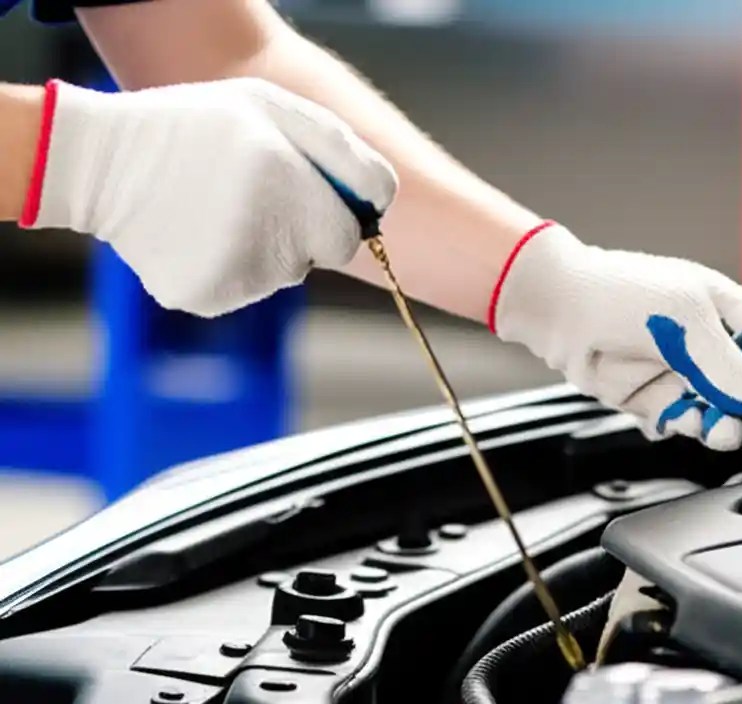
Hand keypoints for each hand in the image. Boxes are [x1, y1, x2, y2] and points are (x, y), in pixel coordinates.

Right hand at [20, 78, 396, 316]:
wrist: (102, 160)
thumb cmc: (199, 125)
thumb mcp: (277, 110)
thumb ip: (344, 155)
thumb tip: (382, 203)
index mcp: (294, 196)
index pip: (345, 241)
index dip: (327, 216)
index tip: (300, 195)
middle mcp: (272, 246)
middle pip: (309, 260)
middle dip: (293, 232)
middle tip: (246, 194)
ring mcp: (236, 279)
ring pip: (273, 276)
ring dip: (257, 247)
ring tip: (210, 206)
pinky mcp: (204, 298)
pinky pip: (237, 287)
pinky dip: (223, 265)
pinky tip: (192, 230)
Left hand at [490, 222, 741, 452]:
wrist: (556, 308)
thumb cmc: (619, 294)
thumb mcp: (685, 323)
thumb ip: (729, 368)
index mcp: (735, 315)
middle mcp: (717, 346)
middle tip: (741, 436)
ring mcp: (688, 374)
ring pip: (726, 417)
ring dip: (721, 430)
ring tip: (707, 428)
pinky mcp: (659, 398)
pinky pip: (686, 426)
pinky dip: (683, 430)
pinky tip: (665, 418)